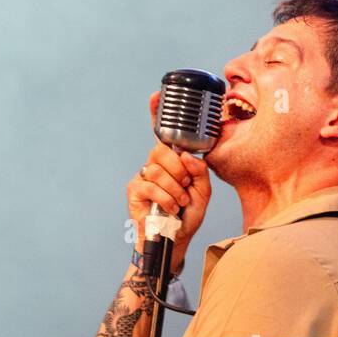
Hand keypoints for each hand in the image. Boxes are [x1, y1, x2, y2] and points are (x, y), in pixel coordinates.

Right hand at [127, 91, 212, 275]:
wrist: (176, 240)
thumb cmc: (188, 216)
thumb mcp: (203, 193)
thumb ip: (201, 172)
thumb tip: (187, 156)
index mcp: (173, 161)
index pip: (163, 134)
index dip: (157, 113)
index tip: (155, 96)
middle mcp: (156, 164)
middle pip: (162, 150)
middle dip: (179, 169)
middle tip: (186, 186)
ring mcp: (143, 176)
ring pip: (157, 168)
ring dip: (174, 188)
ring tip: (180, 202)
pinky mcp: (134, 190)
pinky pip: (150, 184)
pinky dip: (165, 197)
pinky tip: (171, 207)